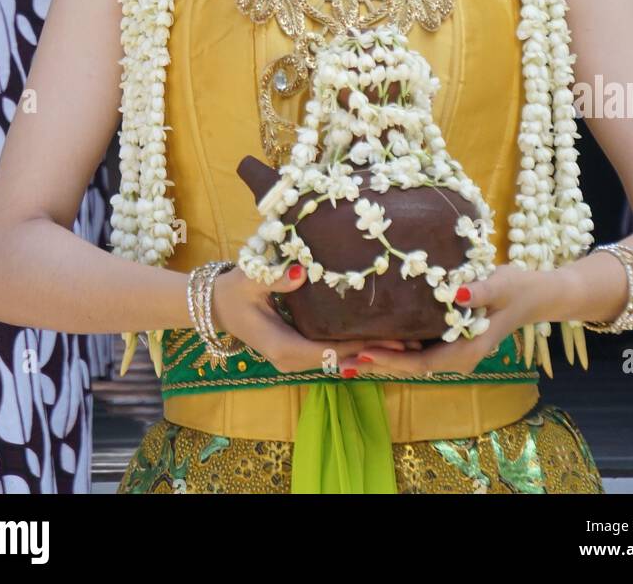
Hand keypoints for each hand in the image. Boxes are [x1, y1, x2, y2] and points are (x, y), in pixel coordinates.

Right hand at [212, 264, 417, 374]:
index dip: (359, 347)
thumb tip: (298, 273)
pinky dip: (356, 349)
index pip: (328, 352)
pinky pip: (332, 353)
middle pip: (340, 360)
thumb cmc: (234, 290)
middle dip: (375, 353)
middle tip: (414, 343)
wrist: (217, 304)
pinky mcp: (299, 350)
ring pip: (338, 360)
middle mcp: (291, 360)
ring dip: (370, 352)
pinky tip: (381, 340)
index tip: (389, 339)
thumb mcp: (249, 279)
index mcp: (282, 348)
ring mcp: (295, 358)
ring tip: (409, 343)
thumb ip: (273, 277)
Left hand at [337, 264, 569, 377]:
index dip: (392, 360)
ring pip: (411, 357)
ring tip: (345, 349)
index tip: (364, 353)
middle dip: (376, 363)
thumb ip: (480, 291)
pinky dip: (395, 342)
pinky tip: (372, 332)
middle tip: (338, 358)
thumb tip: (456, 293)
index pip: (422, 363)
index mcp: (466, 352)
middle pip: (410, 366)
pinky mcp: (448, 336)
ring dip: (382, 354)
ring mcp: (451, 348)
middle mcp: (455, 356)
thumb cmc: (517, 288)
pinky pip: (417, 345)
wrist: (534, 294)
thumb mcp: (501, 285)